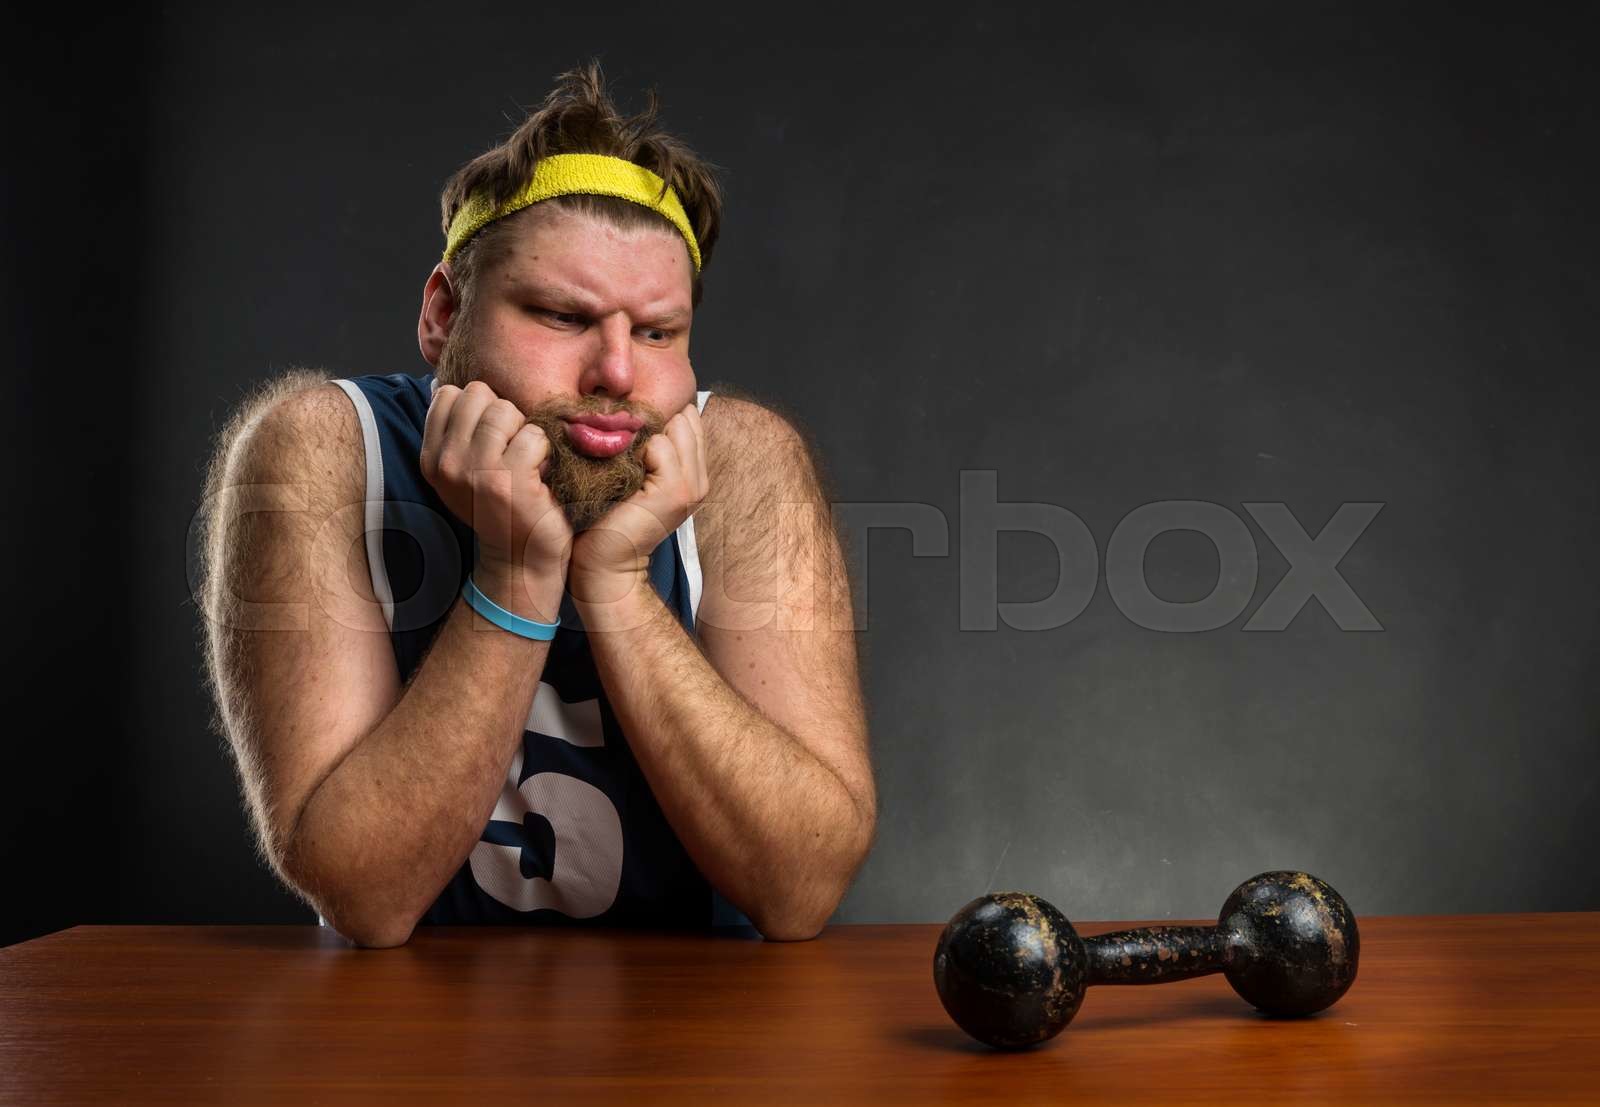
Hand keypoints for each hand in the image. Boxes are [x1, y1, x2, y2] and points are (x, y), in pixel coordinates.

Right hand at [420, 380, 572, 594]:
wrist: (522, 559)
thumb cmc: (500, 507)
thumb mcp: (463, 470)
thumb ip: (454, 430)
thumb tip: (442, 384)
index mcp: (432, 457)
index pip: (448, 394)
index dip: (479, 408)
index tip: (492, 439)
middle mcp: (447, 463)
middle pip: (478, 394)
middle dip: (504, 415)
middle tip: (512, 451)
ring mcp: (476, 471)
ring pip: (505, 410)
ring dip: (525, 432)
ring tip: (526, 463)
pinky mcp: (508, 480)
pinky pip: (533, 435)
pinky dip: (545, 452)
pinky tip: (540, 477)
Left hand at [570, 399, 707, 598]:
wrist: (605, 560)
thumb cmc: (609, 515)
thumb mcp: (635, 475)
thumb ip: (649, 447)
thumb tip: (640, 410)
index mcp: (693, 472)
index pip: (688, 418)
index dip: (659, 418)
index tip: (633, 437)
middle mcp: (699, 478)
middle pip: (685, 417)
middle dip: (654, 422)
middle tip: (626, 448)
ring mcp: (692, 486)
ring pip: (675, 427)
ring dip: (644, 435)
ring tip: (623, 461)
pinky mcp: (676, 492)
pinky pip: (660, 445)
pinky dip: (637, 451)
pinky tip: (622, 472)